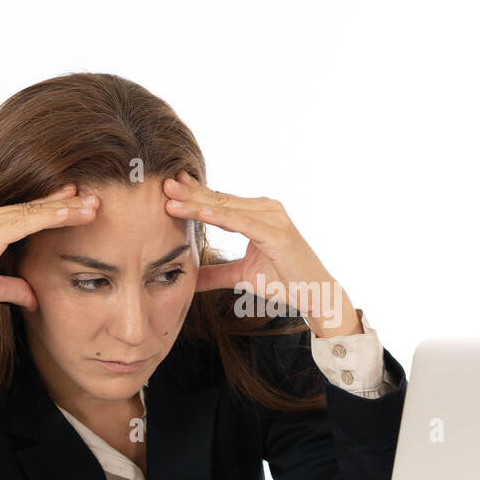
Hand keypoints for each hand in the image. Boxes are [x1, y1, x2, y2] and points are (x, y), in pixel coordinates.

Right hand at [0, 185, 99, 364]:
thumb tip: (36, 299)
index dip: (53, 206)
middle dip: (65, 203)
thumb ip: (17, 288)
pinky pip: (23, 223)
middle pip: (30, 207)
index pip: (24, 211)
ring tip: (93, 206)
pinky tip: (70, 213)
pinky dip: (49, 217)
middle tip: (95, 198)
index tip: (78, 201)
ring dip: (65, 209)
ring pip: (31, 212)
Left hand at [162, 171, 361, 336]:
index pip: (220, 201)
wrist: (316, 294)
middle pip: (220, 199)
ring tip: (171, 199)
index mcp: (258, 214)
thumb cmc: (285, 282)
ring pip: (227, 208)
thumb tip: (189, 280)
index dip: (194, 194)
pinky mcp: (277, 234)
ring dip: (197, 203)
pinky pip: (243, 223)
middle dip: (190, 193)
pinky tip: (201, 213)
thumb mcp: (242, 276)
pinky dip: (221, 217)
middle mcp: (267, 209)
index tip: (170, 187)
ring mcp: (273, 219)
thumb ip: (216, 274)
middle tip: (163, 185)